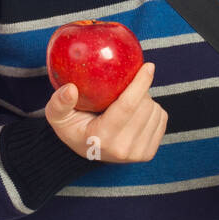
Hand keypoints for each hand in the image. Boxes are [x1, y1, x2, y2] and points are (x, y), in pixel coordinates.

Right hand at [44, 62, 166, 162]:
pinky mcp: (149, 153)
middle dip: (140, 89)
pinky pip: (161, 119)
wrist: (87, 151)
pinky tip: (136, 113)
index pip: (128, 106)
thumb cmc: (72, 127)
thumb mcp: (57, 116)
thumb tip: (70, 89)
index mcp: (102, 139)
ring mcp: (138, 154)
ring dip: (146, 100)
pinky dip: (152, 110)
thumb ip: (59, 103)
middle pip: (144, 107)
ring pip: (155, 111)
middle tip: (125, 86)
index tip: (148, 65)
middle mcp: (123, 149)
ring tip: (127, 102)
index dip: (140, 83)